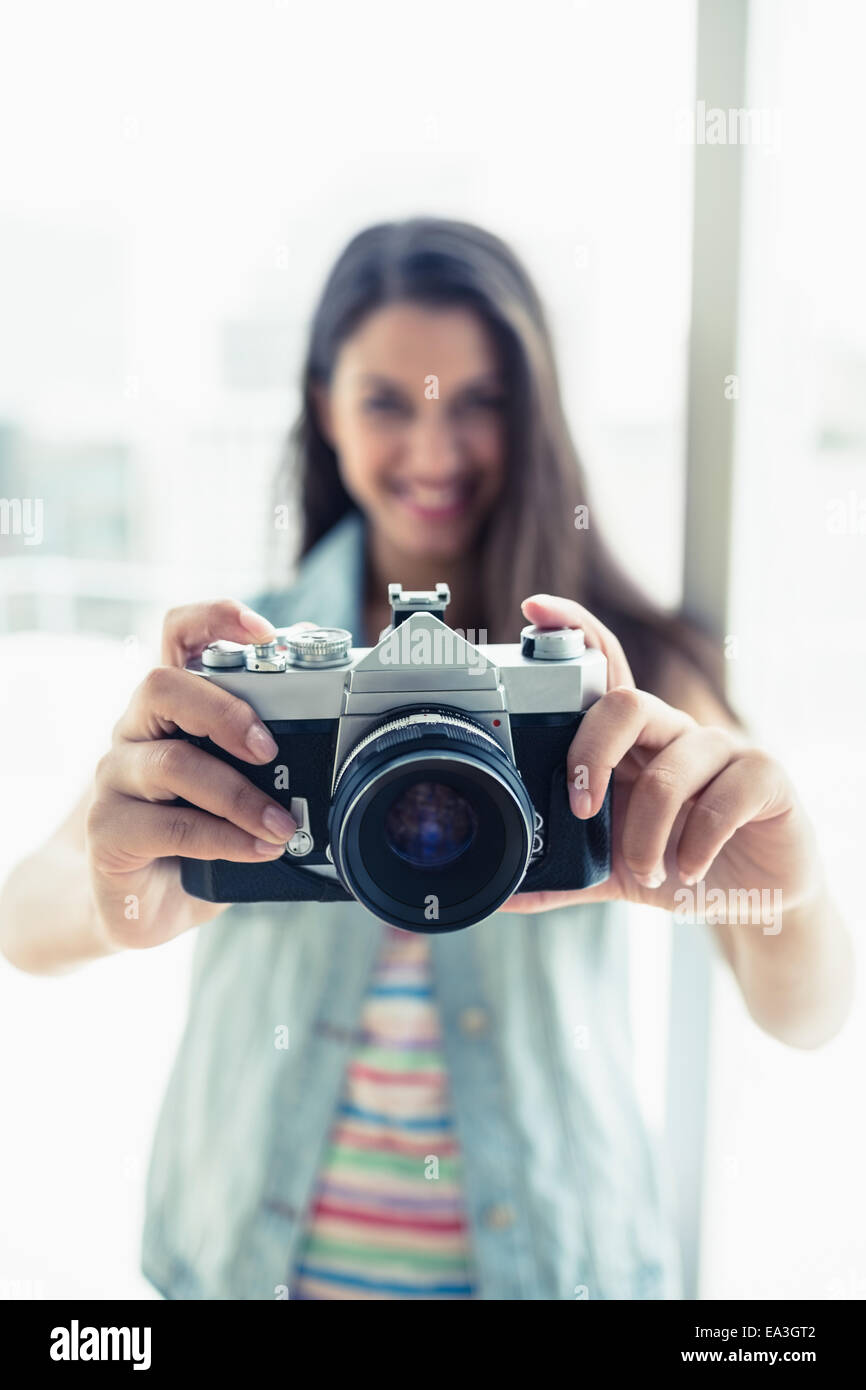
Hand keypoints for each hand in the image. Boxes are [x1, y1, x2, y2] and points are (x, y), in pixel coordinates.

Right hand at [85, 601, 312, 949]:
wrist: (143, 905)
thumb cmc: (198, 836)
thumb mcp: (239, 789)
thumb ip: (269, 759)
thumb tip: (338, 745)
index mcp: (172, 708)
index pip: (178, 636)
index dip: (215, 619)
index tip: (264, 632)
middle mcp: (136, 731)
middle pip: (161, 686)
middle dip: (225, 712)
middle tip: (270, 750)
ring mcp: (115, 778)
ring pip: (170, 763)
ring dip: (238, 795)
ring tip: (282, 825)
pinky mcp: (108, 829)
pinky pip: (169, 824)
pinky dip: (223, 837)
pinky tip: (256, 849)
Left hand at [499, 594, 821, 921]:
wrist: (754, 901)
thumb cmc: (681, 864)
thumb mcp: (612, 874)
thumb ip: (561, 877)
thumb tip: (501, 896)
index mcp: (633, 743)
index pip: (606, 669)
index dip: (575, 629)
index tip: (534, 609)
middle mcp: (675, 733)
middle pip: (626, 705)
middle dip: (591, 756)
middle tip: (582, 811)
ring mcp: (723, 750)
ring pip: (670, 771)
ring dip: (647, 835)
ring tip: (646, 872)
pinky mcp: (766, 777)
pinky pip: (722, 798)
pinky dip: (697, 844)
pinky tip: (691, 870)